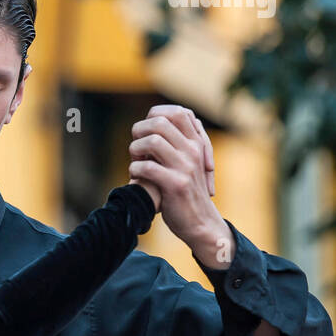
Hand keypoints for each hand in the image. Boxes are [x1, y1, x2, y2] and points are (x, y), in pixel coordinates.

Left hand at [128, 105, 232, 268]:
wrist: (200, 223)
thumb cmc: (186, 190)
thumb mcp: (186, 162)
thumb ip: (175, 142)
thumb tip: (152, 121)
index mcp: (196, 142)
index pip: (176, 112)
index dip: (153, 117)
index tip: (145, 133)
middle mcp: (193, 150)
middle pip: (159, 122)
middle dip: (139, 133)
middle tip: (136, 150)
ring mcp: (186, 166)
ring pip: (152, 141)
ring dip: (135, 150)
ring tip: (136, 163)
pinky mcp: (176, 184)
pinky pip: (147, 167)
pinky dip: (135, 170)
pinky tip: (136, 178)